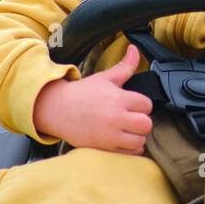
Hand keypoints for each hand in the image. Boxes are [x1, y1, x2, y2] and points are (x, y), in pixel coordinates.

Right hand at [32, 44, 153, 153]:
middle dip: (142, 121)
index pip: (146, 105)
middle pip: (146, 124)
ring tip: (128, 130)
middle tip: (133, 118)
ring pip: (140, 141)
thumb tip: (135, 49)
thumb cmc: (83, 94)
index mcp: (117, 99)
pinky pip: (129, 154)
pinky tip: (123, 140)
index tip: (134, 105)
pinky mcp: (104, 148)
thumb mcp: (105, 78)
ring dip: (137, 136)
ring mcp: (110, 135)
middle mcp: (115, 118)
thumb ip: (125, 66)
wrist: (57, 110)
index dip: (142, 105)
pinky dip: (130, 149)